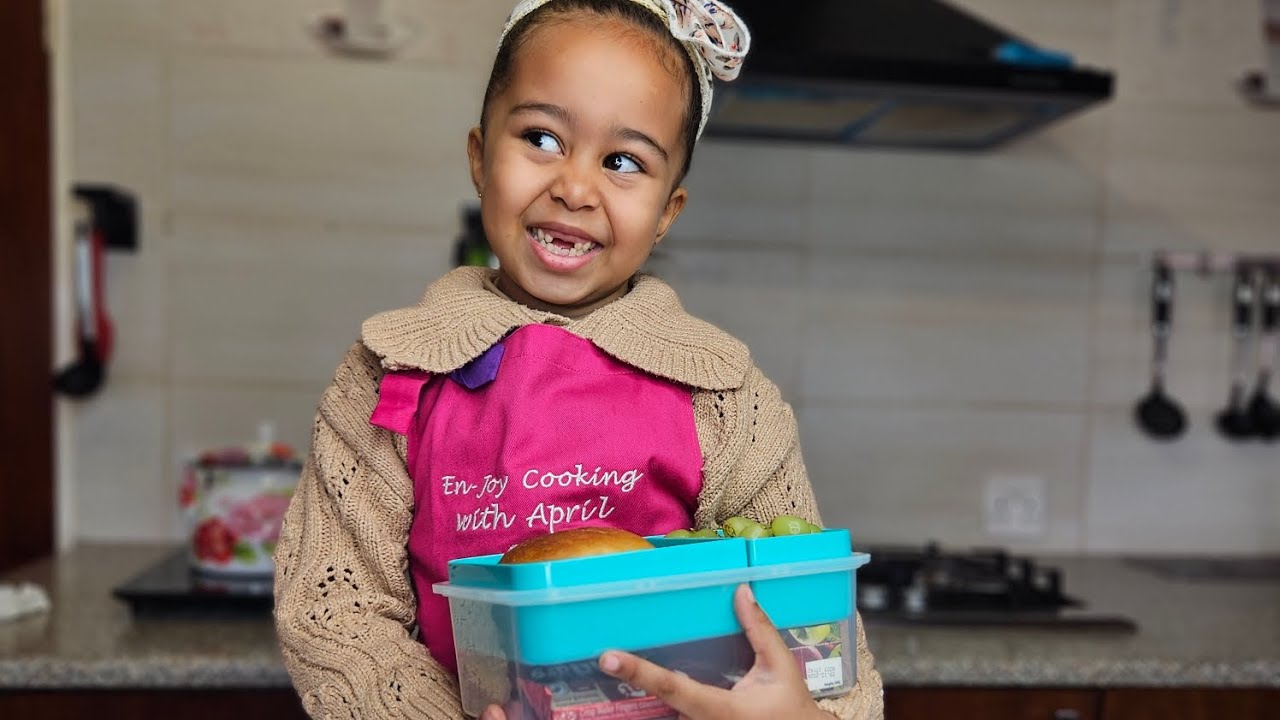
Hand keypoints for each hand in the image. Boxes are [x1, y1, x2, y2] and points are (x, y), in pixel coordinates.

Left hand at [596, 584, 832, 719]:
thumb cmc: (790, 706)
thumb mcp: (780, 666)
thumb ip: (760, 630)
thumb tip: (741, 592)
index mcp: (722, 709)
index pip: (674, 688)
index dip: (641, 672)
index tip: (610, 658)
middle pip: (662, 699)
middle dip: (641, 676)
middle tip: (611, 655)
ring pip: (667, 709)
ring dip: (658, 687)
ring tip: (633, 664)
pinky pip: (677, 713)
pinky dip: (670, 696)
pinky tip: (667, 680)